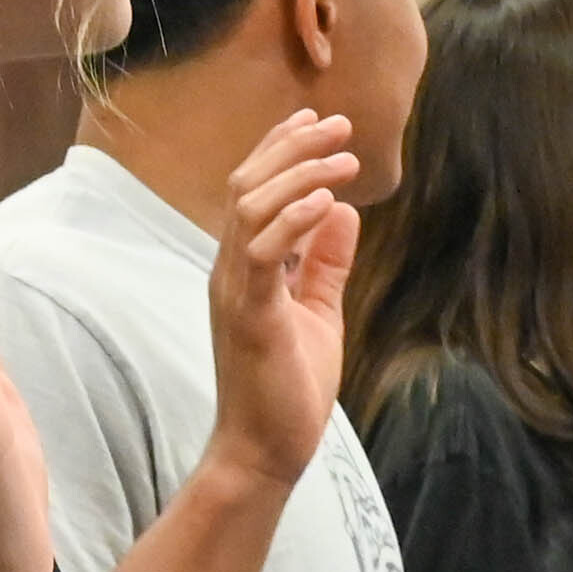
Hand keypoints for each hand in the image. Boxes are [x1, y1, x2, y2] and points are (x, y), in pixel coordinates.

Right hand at [206, 109, 360, 488]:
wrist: (266, 450)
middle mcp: (229, 269)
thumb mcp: (319, 313)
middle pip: (248, 183)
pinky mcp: (248, 314)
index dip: (282, 149)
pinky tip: (326, 202)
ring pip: (250, 206)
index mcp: (243, 266)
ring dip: (298, 174)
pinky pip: (262, 251)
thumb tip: (343, 213)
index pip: (253, 190)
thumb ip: (326, 264)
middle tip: (339, 124)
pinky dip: (293, 219)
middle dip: (292, 146)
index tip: (319, 121)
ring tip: (343, 159)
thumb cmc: (288, 388)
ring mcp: (233, 290)